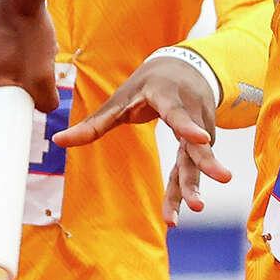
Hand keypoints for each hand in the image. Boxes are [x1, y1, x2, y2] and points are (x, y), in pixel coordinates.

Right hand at [0, 0, 60, 113]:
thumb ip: (47, 103)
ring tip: (29, 47)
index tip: (31, 94)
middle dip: (14, 82)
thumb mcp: (44, 77)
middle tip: (34, 67)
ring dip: (9, 63)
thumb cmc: (27, 34)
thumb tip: (45, 107)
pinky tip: (18, 33)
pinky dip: (1, 45)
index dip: (15, 105)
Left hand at [56, 57, 231, 224]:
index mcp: (169, 97)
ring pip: (197, 161)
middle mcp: (191, 114)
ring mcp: (201, 129)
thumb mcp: (120, 99)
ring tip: (197, 208)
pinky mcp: (201, 143)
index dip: (190, 126)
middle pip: (197, 143)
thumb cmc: (148, 85)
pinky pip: (192, 167)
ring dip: (196, 185)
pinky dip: (187, 188)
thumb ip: (94, 124)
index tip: (202, 138)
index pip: (181, 114)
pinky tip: (181, 210)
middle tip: (221, 180)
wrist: (185, 69)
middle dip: (206, 163)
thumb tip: (57, 141)